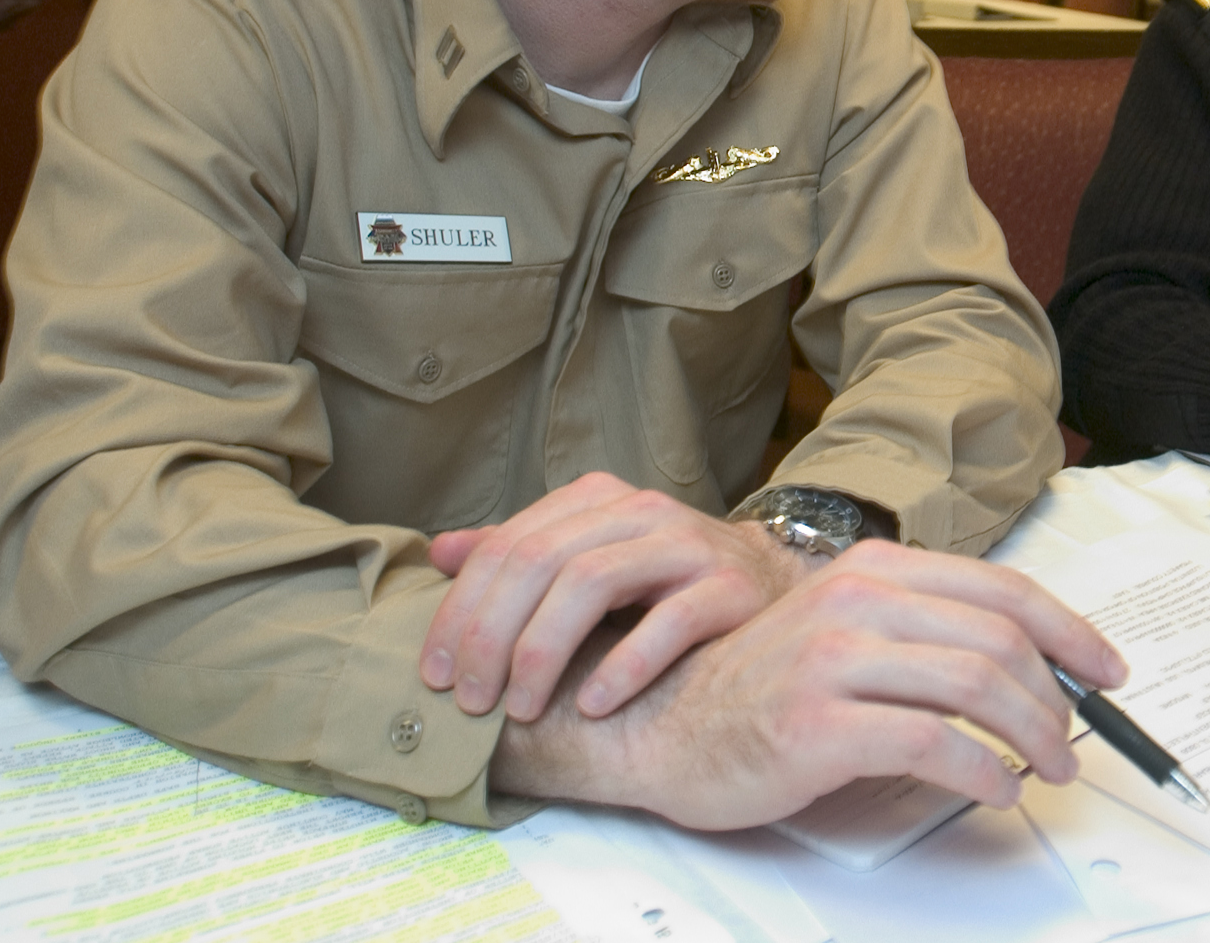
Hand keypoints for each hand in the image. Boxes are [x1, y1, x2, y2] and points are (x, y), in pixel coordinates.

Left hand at [421, 471, 810, 722]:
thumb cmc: (665, 582)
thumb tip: (441, 553)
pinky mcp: (731, 588)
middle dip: (493, 637)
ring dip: (544, 652)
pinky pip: (670, 621)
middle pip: (542, 562)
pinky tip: (591, 704)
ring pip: (594, 582)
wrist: (773, 583)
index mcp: (596, 500)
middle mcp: (639, 511)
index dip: (463, 609)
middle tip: (472, 702)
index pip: (509, 545)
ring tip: (521, 708)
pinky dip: (624, 665)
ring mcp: (688, 545)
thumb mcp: (589, 558)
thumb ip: (520, 554)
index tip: (436, 674)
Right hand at [491, 540, 1129, 830]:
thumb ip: (919, 634)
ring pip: (978, 686)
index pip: (1001, 589)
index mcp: (873, 571)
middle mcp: (858, 601)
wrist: (656, 723)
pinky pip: (934, 743)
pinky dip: (983, 771)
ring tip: (1049, 767)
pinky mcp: (821, 722)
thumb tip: (1022, 666)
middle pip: (1000, 639)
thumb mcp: (843, 633)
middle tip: (1077, 739)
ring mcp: (837, 659)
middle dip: (1058, 696)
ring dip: (1034, 735)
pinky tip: (995, 789)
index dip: (1068, 630)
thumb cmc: (755, 688)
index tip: (1107, 668)